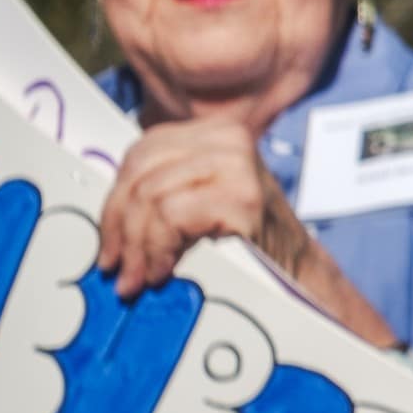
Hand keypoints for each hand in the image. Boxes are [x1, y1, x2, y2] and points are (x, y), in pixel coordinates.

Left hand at [94, 119, 398, 348]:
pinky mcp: (240, 196)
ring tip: (139, 278)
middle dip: (120, 227)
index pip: (141, 154)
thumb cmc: (249, 245)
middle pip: (140, 173)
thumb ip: (166, 190)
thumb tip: (110, 215)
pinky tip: (163, 271)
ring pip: (150, 195)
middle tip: (118, 269)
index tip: (111, 244)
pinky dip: (157, 249)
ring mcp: (237, 163)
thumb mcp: (203, 202)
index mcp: (215, 133)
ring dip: (137, 247)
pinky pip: (170, 215)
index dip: (115, 202)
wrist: (302, 276)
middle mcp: (227, 138)